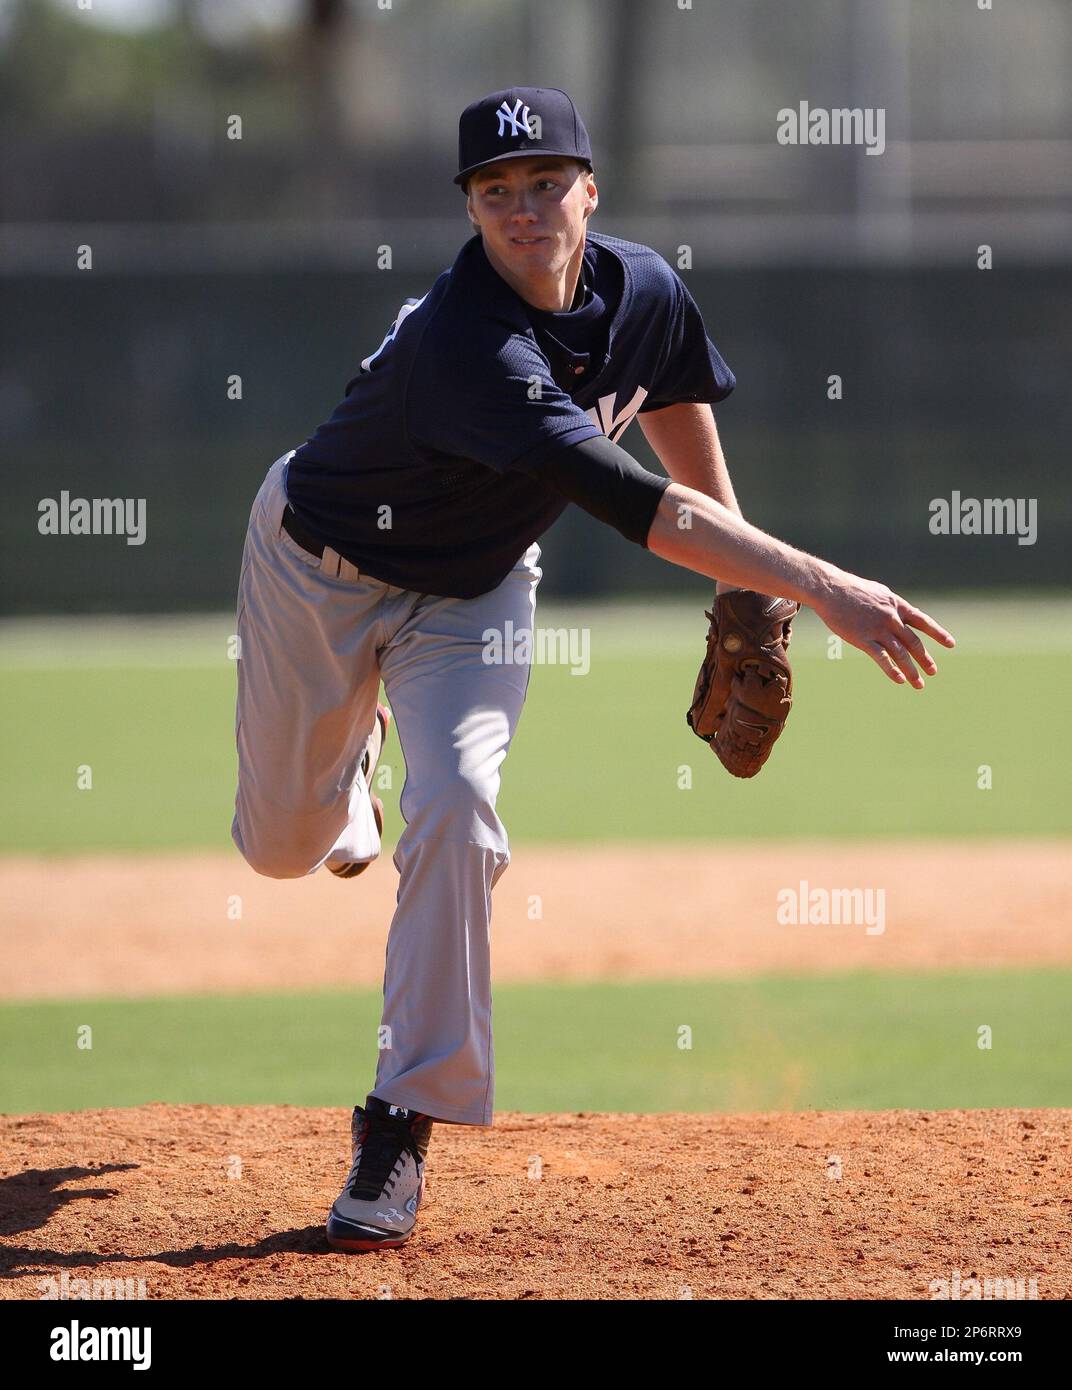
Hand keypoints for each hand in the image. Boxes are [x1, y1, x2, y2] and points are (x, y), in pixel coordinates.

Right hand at [811, 570, 955, 687]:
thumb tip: (900, 611)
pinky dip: (891, 669)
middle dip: (925, 659)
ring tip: (918, 684)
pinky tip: (899, 680)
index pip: (923, 621)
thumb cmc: (850, 589)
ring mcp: (877, 629)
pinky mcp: (862, 638)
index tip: (951, 644)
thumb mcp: (878, 592)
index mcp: (896, 605)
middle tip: (933, 672)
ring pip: (900, 653)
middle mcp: (891, 618)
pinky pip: (881, 657)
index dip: (938, 633)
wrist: (830, 589)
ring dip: (911, 670)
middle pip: (913, 642)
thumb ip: (890, 605)